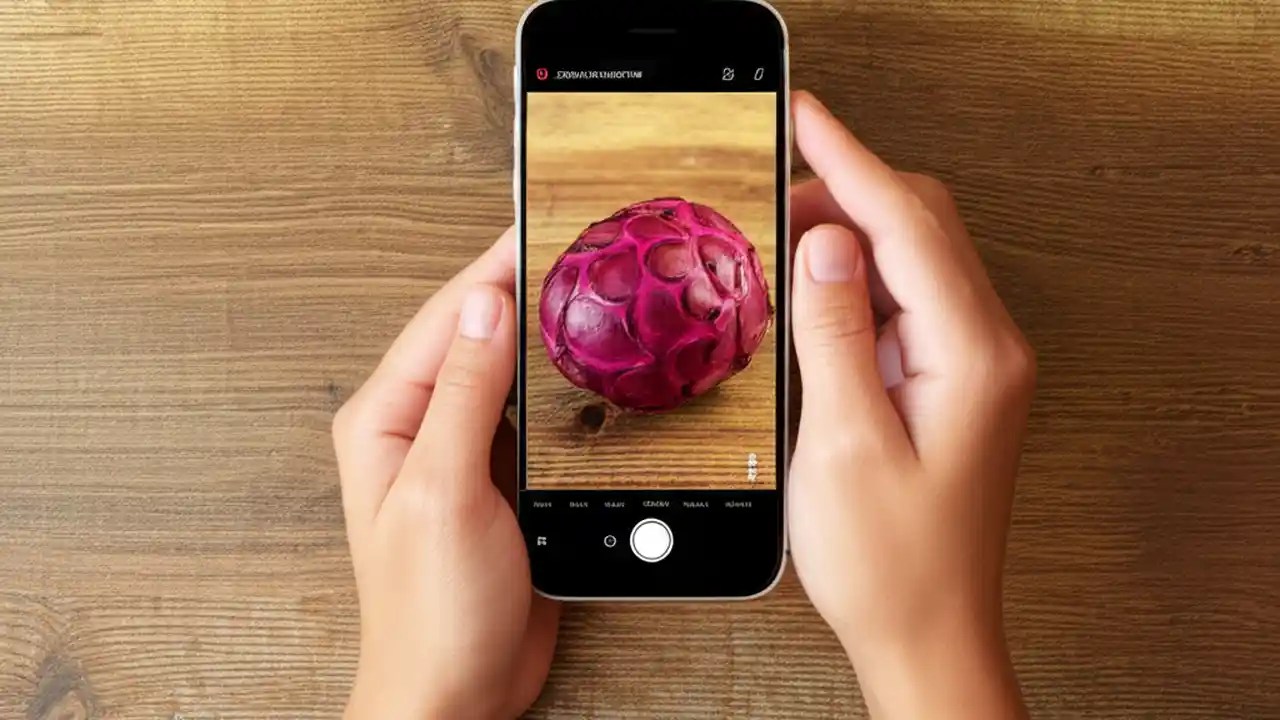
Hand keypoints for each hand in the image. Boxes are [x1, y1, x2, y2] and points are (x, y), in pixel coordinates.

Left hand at [332, 228, 558, 719]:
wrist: (455, 691)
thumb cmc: (431, 612)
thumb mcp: (442, 491)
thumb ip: (462, 394)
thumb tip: (484, 305)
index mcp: (385, 419)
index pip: (445, 317)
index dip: (494, 266)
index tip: (540, 225)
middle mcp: (417, 427)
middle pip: (472, 334)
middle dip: (522, 289)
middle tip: (577, 248)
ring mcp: (458, 453)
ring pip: (503, 371)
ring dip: (540, 334)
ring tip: (586, 292)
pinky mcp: (496, 481)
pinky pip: (527, 414)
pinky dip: (555, 386)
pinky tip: (585, 370)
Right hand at [787, 92, 1033, 718]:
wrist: (927, 631)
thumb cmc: (892, 563)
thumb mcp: (845, 443)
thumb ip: (835, 332)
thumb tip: (823, 242)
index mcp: (972, 355)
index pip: (909, 223)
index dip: (849, 161)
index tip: (804, 119)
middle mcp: (985, 347)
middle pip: (920, 223)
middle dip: (846, 190)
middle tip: (772, 188)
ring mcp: (970, 361)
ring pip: (912, 256)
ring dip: (848, 232)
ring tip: (778, 235)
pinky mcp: (947, 379)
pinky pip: (903, 298)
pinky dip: (855, 277)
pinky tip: (812, 287)